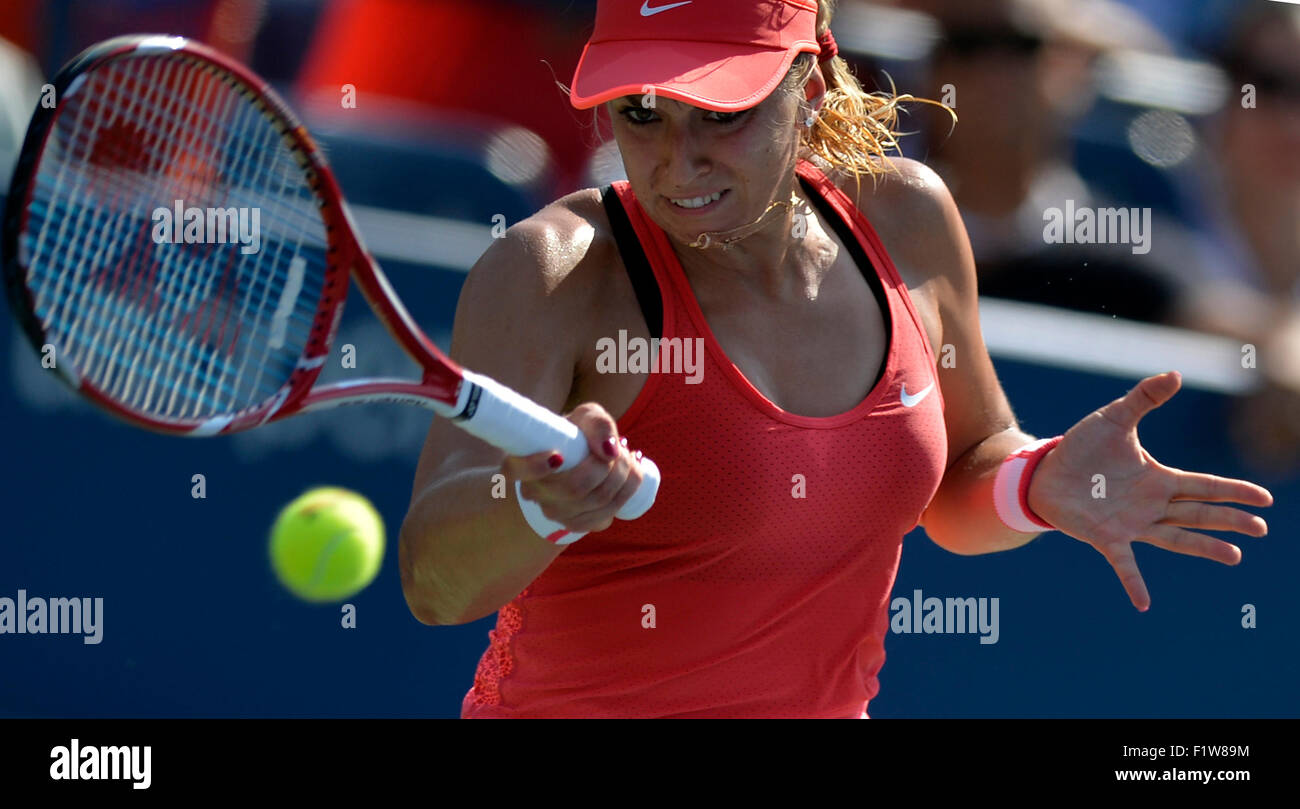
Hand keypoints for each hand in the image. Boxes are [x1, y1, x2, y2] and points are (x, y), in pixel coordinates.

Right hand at [502, 402, 644, 535]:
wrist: (582, 459)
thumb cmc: (578, 435)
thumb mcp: (587, 417)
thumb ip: (598, 424)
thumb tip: (610, 452)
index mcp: (520, 463)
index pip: (516, 470)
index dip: (534, 466)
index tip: (558, 456)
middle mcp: (533, 493)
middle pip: (575, 488)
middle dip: (610, 467)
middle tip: (620, 449)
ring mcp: (553, 513)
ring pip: (597, 501)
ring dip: (623, 477)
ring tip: (626, 458)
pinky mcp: (575, 525)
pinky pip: (606, 515)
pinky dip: (626, 493)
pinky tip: (628, 478)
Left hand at [1026, 371, 1273, 610]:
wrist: (1046, 471)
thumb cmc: (1083, 448)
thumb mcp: (1115, 418)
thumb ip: (1144, 398)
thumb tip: (1176, 373)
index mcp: (1159, 479)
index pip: (1205, 485)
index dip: (1233, 490)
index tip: (1265, 498)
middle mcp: (1152, 505)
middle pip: (1199, 513)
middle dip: (1229, 520)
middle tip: (1260, 528)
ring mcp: (1131, 524)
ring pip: (1175, 538)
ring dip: (1203, 548)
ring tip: (1233, 556)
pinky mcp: (1106, 537)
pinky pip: (1124, 564)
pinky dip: (1133, 582)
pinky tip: (1143, 604)